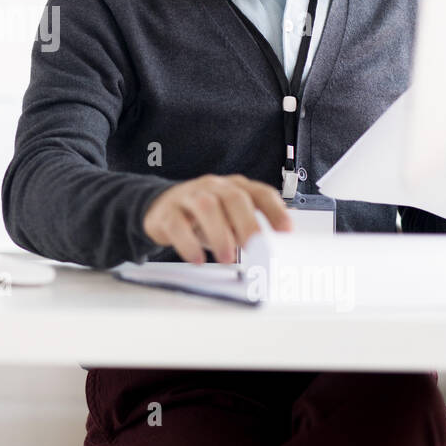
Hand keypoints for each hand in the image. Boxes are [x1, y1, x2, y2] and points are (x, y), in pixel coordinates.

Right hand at [144, 174, 291, 264]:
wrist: (160, 207)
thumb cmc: (202, 216)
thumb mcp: (228, 218)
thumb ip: (248, 229)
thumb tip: (271, 251)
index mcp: (234, 187)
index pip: (260, 193)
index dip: (275, 211)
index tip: (286, 232)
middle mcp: (213, 187)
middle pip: (233, 197)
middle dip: (247, 224)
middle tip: (254, 247)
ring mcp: (188, 197)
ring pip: (206, 207)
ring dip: (219, 234)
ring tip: (226, 258)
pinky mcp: (167, 212)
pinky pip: (178, 225)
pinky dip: (189, 244)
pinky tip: (197, 258)